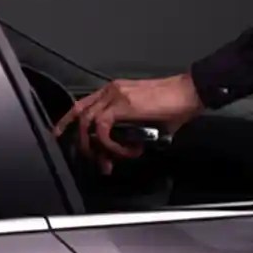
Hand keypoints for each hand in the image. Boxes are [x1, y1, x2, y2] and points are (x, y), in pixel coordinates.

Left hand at [53, 72, 204, 174]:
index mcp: (116, 91)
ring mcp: (116, 96)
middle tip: (96, 161)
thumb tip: (132, 145)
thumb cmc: (177, 103)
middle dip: (83, 143)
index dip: (68, 121)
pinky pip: (103, 128)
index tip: (61, 135)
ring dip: (96, 146)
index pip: (83, 104)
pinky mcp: (123, 105)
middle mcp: (111, 90)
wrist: (190, 92)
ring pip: (88, 122)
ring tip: (110, 160)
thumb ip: (135, 129)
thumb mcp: (150, 118)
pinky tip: (128, 150)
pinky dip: (112, 144)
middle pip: (80, 114)